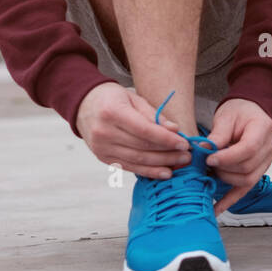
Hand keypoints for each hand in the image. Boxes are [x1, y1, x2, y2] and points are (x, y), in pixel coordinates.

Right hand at [76, 82, 192, 179]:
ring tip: (180, 163)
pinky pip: (129, 167)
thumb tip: (175, 129)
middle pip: (142, 147)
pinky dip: (148, 171)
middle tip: (187, 154)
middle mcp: (104, 132)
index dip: (166, 139)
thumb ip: (153, 114)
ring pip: (137, 160)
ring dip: (161, 164)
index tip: (184, 142)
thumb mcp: (133, 98)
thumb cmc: (112, 98)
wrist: (84, 105)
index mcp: (112, 112)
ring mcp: (101, 147)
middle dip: (168, 152)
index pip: (144, 130)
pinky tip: (164, 172)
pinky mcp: (103, 157)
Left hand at [206, 98, 271, 214]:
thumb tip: (202, 151)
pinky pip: (245, 189)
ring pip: (247, 180)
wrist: (251, 111)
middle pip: (248, 167)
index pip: (249, 149)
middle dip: (224, 168)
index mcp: (263, 129)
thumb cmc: (239, 111)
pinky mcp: (259, 171)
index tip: (209, 158)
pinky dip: (230, 200)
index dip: (228, 157)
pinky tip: (216, 209)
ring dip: (226, 179)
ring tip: (211, 171)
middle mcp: (270, 147)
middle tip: (206, 163)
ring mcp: (267, 161)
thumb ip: (217, 135)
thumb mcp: (226, 117)